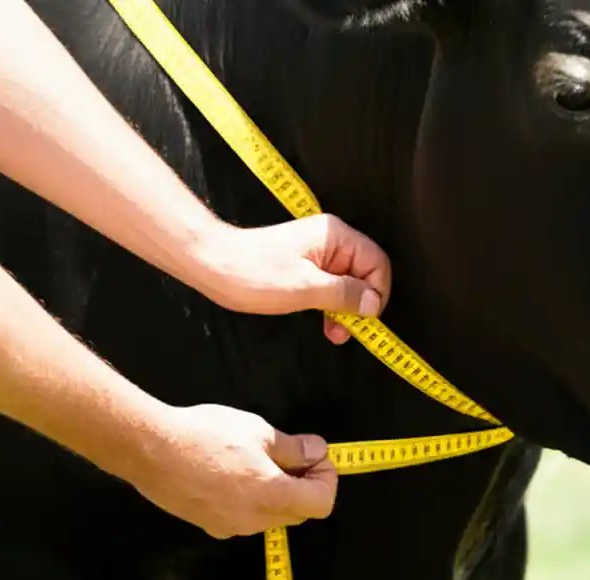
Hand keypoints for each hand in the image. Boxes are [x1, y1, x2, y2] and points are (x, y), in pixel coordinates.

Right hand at [131, 403, 337, 538]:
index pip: (321, 504)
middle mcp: (254, 521)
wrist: (150, 450)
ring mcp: (229, 528)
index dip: (326, 479)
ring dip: (277, 493)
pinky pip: (243, 517)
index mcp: (273, 497)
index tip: (316, 457)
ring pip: (270, 516)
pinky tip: (231, 473)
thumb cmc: (207, 435)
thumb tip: (317, 452)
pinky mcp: (208, 525)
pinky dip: (251, 499)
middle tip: (291, 454)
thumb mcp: (257, 432)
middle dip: (303, 485)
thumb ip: (292, 448)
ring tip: (257, 460)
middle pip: (298, 513)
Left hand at [190, 214, 391, 343]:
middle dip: (360, 304)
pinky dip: (331, 305)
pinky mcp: (304, 266)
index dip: (376, 292)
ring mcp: (317, 253)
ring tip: (335, 332)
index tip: (366, 318)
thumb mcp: (305, 288)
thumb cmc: (253, 272)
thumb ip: (344, 294)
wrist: (212, 264)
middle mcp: (330, 241)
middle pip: (365, 273)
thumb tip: (373, 303)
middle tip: (348, 331)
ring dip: (345, 309)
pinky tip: (324, 321)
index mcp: (335, 237)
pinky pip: (330, 285)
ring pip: (348, 283)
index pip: (377, 262)